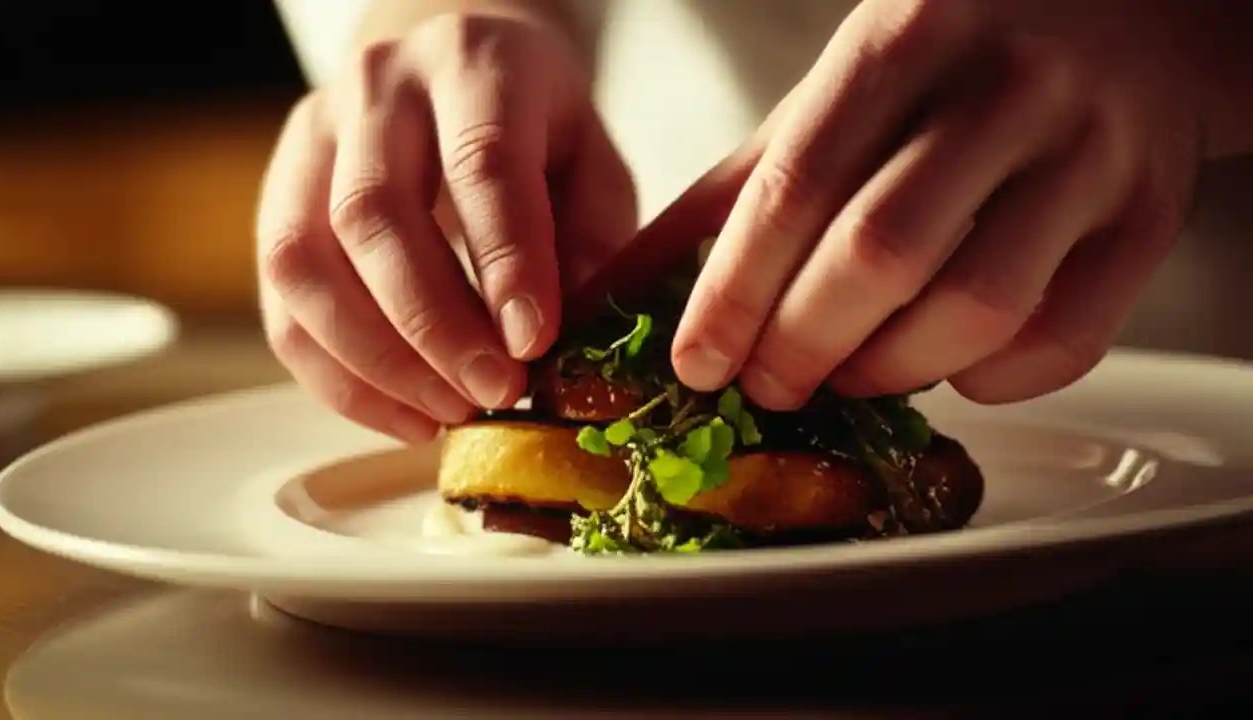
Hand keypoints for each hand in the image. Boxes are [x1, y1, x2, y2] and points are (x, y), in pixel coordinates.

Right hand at [255, 12, 635, 440]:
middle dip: (434, 326)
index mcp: (472, 63)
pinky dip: (339, 380)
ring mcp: (311, 141)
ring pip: (304, 264)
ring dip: (376, 362)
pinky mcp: (276, 197)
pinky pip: (282, 305)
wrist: (450, 62)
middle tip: (497, 392)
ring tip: (451, 412)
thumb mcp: (590, 159)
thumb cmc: (535, 125)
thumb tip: (561, 335)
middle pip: (374, 215)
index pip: (480, 163)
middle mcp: (376, 89)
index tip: (533, 344)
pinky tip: (406, 415)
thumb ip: (590, 236)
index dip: (506, 262)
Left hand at [634, 0, 1204, 408]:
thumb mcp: (835, 98)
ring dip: (890, 370)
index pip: (795, 186)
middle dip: (802, 344)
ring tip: (850, 372)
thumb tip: (621, 294)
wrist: (1132, 14)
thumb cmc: (953, 66)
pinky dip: (989, 381)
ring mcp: (1091, 151)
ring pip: (975, 307)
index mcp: (903, 39)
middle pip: (879, 254)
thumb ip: (738, 192)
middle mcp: (1006, 86)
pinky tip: (949, 365)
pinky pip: (1063, 342)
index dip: (735, 292)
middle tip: (768, 383)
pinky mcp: (1150, 218)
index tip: (696, 363)